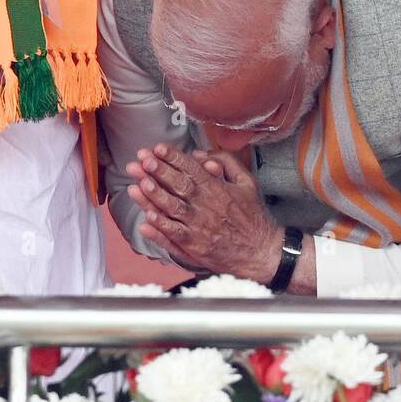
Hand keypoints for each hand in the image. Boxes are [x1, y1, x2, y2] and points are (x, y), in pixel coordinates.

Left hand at [126, 143, 283, 282]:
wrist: (261, 253)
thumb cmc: (253, 217)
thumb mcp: (247, 182)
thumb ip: (226, 162)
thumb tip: (199, 155)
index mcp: (218, 189)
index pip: (191, 169)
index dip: (172, 158)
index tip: (156, 148)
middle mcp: (206, 207)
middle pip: (178, 186)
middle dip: (158, 171)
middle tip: (141, 159)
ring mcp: (198, 228)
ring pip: (172, 209)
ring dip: (154, 195)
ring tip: (139, 182)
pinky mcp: (194, 247)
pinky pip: (173, 236)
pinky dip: (160, 227)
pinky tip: (146, 217)